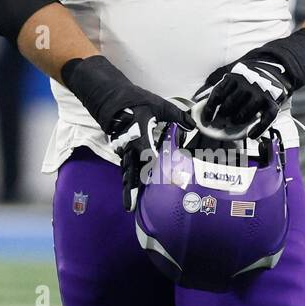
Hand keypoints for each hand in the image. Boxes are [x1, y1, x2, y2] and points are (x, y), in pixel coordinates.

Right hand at [108, 94, 188, 211]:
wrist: (111, 98)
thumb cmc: (135, 101)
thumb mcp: (159, 106)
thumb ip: (177, 116)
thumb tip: (192, 125)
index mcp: (138, 137)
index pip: (148, 157)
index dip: (157, 169)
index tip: (164, 182)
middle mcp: (128, 147)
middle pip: (131, 172)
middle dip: (131, 190)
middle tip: (130, 207)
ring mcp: (123, 150)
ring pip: (126, 172)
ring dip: (129, 187)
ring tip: (129, 205)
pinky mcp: (121, 151)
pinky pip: (126, 167)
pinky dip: (129, 178)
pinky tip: (132, 190)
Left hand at [193, 59, 289, 140]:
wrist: (274, 69)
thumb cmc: (249, 80)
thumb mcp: (234, 78)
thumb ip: (222, 89)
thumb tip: (201, 103)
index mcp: (235, 78)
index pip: (218, 94)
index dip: (211, 108)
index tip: (207, 118)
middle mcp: (247, 85)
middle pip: (230, 104)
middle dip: (224, 114)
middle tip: (223, 120)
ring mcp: (260, 94)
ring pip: (245, 113)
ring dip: (237, 120)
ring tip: (234, 122)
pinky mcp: (272, 103)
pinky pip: (265, 120)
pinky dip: (257, 129)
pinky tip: (251, 135)